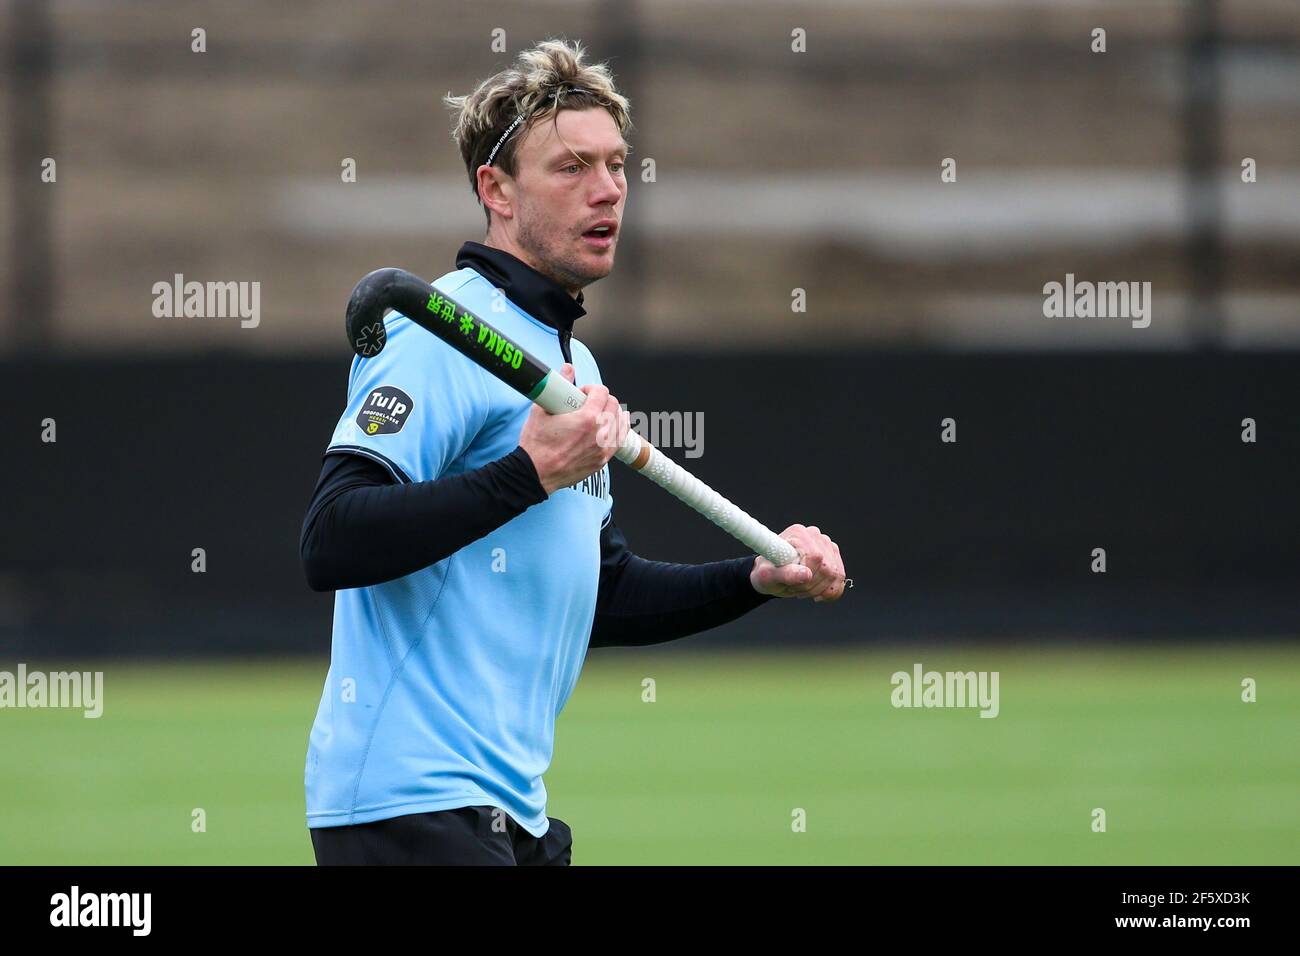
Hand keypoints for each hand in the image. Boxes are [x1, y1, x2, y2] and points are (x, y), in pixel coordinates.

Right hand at [518, 364, 628, 493]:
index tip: (581, 392)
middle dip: (602, 399)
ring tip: (601, 412)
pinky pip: (619, 440)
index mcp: (587, 418)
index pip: (602, 392)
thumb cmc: (536, 444)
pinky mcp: (602, 460)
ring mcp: (603, 448)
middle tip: (588, 402)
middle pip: (614, 405)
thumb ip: (558, 386)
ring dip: (612, 413)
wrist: (535, 473)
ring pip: (620, 422)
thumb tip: (568, 368)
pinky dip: (618, 429)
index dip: (591, 388)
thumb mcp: (542, 410)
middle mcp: (600, 433)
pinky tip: (613, 425)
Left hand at [750, 524, 846, 601]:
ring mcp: (826, 544)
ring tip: (802, 590)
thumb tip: (807, 575)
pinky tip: (818, 596)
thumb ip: (786, 574)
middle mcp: (814, 535)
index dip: (808, 576)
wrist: (772, 575)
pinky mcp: (834, 556)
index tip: (791, 585)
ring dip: (820, 590)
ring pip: (836, 574)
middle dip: (811, 586)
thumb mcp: (768, 576)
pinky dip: (831, 592)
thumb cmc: (767, 572)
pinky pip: (841, 579)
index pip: (815, 557)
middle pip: (828, 567)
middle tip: (794, 589)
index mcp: (798, 533)